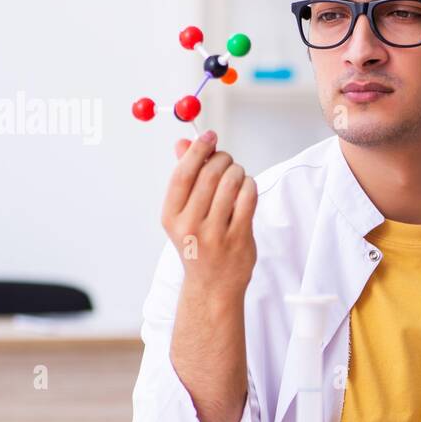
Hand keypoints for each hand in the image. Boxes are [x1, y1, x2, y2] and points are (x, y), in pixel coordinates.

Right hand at [161, 132, 257, 297]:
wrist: (212, 285)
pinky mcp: (239, 238)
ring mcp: (215, 234)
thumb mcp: (183, 213)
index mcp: (171, 216)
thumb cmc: (198, 244)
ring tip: (237, 175)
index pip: (183, 173)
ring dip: (237, 171)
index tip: (209, 136)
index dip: (197, 149)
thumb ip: (185, 177)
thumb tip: (183, 143)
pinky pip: (248, 198)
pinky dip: (249, 186)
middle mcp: (190, 225)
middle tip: (226, 159)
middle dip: (222, 159)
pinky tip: (246, 188)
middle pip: (209, 174)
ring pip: (231, 183)